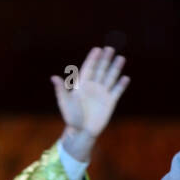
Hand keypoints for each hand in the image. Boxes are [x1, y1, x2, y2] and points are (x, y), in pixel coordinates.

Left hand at [52, 46, 128, 161]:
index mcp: (82, 85)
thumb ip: (61, 90)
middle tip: (110, 48)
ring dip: (115, 68)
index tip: (97, 49)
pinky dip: (121, 84)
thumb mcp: (65, 103)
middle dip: (105, 59)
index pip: (89, 68)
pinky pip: (117, 91)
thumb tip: (54, 77)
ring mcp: (102, 94)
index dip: (93, 59)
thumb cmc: (71, 117)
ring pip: (110, 77)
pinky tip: (125, 78)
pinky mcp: (110, 102)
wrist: (82, 131)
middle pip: (101, 70)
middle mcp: (93, 87)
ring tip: (121, 58)